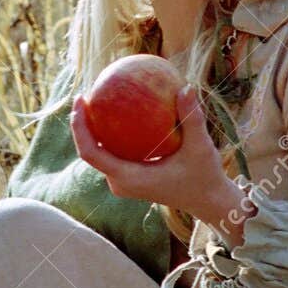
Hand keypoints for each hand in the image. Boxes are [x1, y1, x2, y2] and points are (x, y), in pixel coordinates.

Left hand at [69, 83, 234, 221]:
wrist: (208, 200)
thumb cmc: (204, 176)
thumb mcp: (201, 146)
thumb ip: (192, 118)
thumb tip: (186, 87)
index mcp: (128, 178)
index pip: (91, 153)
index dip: (79, 128)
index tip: (80, 101)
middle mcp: (120, 182)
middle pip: (90, 151)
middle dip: (82, 124)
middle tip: (84, 94)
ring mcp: (123, 182)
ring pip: (100, 153)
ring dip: (93, 129)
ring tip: (93, 99)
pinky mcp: (129, 177)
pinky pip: (113, 153)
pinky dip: (111, 133)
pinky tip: (117, 110)